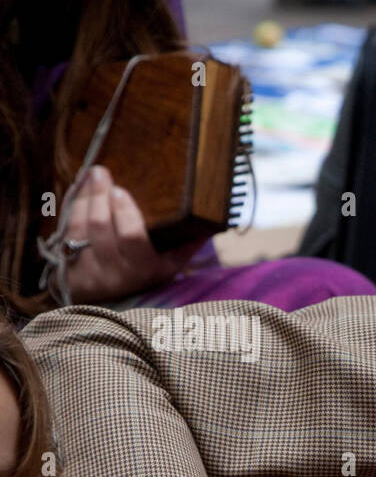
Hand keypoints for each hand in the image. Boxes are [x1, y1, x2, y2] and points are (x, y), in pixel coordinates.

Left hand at [62, 165, 201, 302]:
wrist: (112, 303)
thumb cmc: (147, 275)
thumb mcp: (171, 265)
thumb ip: (187, 243)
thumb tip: (208, 219)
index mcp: (146, 269)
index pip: (132, 238)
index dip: (124, 212)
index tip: (120, 190)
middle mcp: (116, 273)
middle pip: (101, 228)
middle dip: (99, 196)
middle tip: (101, 173)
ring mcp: (89, 272)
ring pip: (80, 227)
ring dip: (84, 198)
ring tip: (91, 177)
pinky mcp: (68, 267)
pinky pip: (66, 232)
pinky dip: (71, 208)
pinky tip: (79, 191)